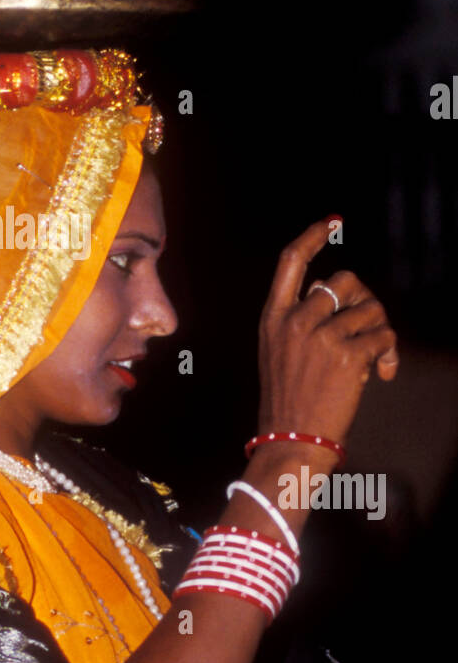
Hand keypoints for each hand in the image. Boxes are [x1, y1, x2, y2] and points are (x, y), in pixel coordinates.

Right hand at [257, 218, 398, 447]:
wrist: (292, 440)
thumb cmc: (289, 401)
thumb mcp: (278, 352)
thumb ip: (303, 321)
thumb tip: (347, 300)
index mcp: (273, 318)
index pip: (290, 262)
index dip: (312, 236)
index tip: (332, 221)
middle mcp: (295, 321)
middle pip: (343, 280)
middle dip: (364, 298)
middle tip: (368, 325)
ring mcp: (321, 337)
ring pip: (370, 309)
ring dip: (380, 331)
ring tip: (375, 359)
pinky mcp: (347, 356)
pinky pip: (383, 337)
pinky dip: (389, 354)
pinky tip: (381, 374)